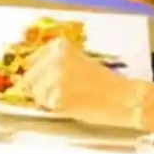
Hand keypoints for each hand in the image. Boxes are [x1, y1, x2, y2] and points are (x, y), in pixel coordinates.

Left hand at [20, 37, 146, 129]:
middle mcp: (54, 59)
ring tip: (64, 98)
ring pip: (35, 92)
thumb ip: (56, 62)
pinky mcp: (57, 98)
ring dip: (44, 97)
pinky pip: (44, 104)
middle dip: (38, 85)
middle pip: (30, 76)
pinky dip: (52, 106)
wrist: (124, 97)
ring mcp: (53, 78)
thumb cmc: (105, 81)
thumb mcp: (78, 61)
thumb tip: (35, 71)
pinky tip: (67, 104)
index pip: (32, 59)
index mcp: (59, 47)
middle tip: (54, 91)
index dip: (36, 71)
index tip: (40, 77)